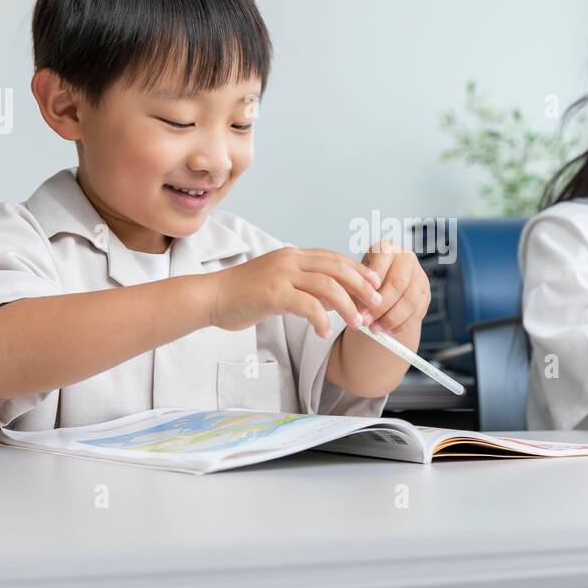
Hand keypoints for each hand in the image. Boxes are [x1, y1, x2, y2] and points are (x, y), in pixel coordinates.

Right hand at [208, 247, 382, 339]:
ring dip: (347, 306)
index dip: (357, 270)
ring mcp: (281, 274)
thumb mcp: (280, 286)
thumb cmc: (245, 295)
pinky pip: (308, 305)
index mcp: (292, 256)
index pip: (333, 258)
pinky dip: (321, 319)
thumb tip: (337, 299)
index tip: (375, 283)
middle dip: (361, 286)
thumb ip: (307, 288)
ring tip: (357, 323)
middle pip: (336, 268)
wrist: (212, 297)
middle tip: (376, 303)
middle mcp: (289, 260)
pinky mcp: (273, 293)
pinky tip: (324, 332)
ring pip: (327, 286)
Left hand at [358, 240, 429, 335]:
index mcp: (387, 248)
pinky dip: (401, 325)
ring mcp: (419, 275)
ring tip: (374, 329)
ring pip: (409, 300)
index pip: (381, 265)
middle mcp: (406, 257)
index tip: (359, 305)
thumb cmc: (366, 278)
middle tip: (365, 322)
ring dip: (391, 319)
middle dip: (380, 307)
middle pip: (397, 284)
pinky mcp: (426, 292)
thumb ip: (356, 288)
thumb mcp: (357, 276)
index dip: (370, 286)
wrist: (384, 281)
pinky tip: (388, 330)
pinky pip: (417, 312)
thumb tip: (356, 311)